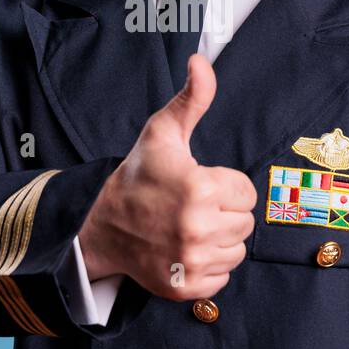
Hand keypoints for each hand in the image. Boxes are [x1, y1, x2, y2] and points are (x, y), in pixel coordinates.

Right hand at [78, 54, 256, 300]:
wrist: (102, 225)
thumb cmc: (139, 176)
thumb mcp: (163, 133)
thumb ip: (192, 98)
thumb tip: (202, 62)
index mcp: (199, 187)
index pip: (246, 192)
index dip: (226, 186)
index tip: (201, 184)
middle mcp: (197, 227)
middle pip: (244, 222)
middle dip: (225, 212)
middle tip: (193, 206)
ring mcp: (190, 261)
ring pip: (236, 251)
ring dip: (219, 240)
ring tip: (190, 227)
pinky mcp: (184, 287)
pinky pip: (222, 278)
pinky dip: (208, 266)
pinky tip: (186, 250)